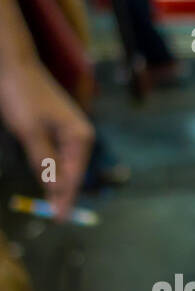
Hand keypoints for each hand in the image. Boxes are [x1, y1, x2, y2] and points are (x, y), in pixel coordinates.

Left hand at [0, 58, 93, 217]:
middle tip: (55, 215)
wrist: (13, 64)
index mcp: (80, 138)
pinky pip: (56, 155)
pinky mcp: (56, 128)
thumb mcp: (31, 133)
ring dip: (56, 182)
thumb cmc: (22, 96)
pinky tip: (48, 180)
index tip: (60, 219)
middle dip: (63, 194)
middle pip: (72, 173)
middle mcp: (79, 137)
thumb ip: (44, 162)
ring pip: (63, 165)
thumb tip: (55, 190)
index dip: (66, 199)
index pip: (74, 176)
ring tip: (52, 203)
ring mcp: (68, 132)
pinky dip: (51, 168)